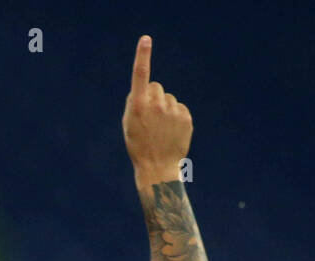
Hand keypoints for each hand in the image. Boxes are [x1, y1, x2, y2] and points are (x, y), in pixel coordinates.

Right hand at [122, 36, 191, 186]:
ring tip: (161, 129)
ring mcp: (173, 111)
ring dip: (165, 108)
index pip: (140, 76)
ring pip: (169, 98)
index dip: (142, 56)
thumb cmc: (138, 145)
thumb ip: (134, 103)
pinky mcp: (186, 118)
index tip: (146, 40)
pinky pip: (180, 108)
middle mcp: (156, 105)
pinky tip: (171, 131)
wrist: (157, 168)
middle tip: (149, 117)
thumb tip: (145, 89)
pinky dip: (176, 116)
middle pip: (156, 87)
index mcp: (138, 106)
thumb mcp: (128, 124)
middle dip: (153, 97)